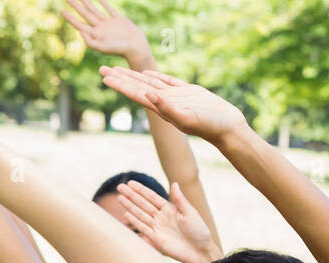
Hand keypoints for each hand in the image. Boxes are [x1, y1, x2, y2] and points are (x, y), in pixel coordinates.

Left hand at [61, 0, 148, 62]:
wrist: (135, 47)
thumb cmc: (119, 50)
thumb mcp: (102, 48)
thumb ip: (89, 41)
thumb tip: (79, 31)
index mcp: (95, 35)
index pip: (80, 25)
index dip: (70, 18)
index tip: (62, 11)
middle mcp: (100, 28)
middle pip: (85, 15)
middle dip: (76, 6)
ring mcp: (108, 23)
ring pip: (94, 10)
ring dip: (87, 2)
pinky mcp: (118, 19)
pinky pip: (108, 9)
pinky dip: (103, 3)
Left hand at [100, 67, 246, 141]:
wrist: (227, 128)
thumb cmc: (209, 126)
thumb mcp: (187, 118)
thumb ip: (168, 107)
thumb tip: (149, 96)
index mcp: (162, 108)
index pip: (135, 94)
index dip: (120, 85)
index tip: (104, 78)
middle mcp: (165, 102)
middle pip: (137, 86)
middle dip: (119, 77)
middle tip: (101, 69)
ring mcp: (176, 96)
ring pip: (149, 82)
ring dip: (133, 75)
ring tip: (117, 69)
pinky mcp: (188, 91)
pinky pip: (167, 81)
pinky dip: (155, 76)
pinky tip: (146, 74)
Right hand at [116, 180, 215, 262]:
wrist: (200, 251)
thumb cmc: (199, 231)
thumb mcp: (190, 213)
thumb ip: (180, 199)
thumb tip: (174, 183)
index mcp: (170, 209)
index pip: (152, 197)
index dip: (141, 190)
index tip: (130, 183)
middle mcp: (162, 217)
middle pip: (143, 204)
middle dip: (131, 196)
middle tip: (119, 187)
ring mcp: (158, 228)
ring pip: (140, 215)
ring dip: (130, 207)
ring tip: (119, 199)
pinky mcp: (156, 240)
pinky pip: (143, 229)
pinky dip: (135, 222)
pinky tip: (126, 214)